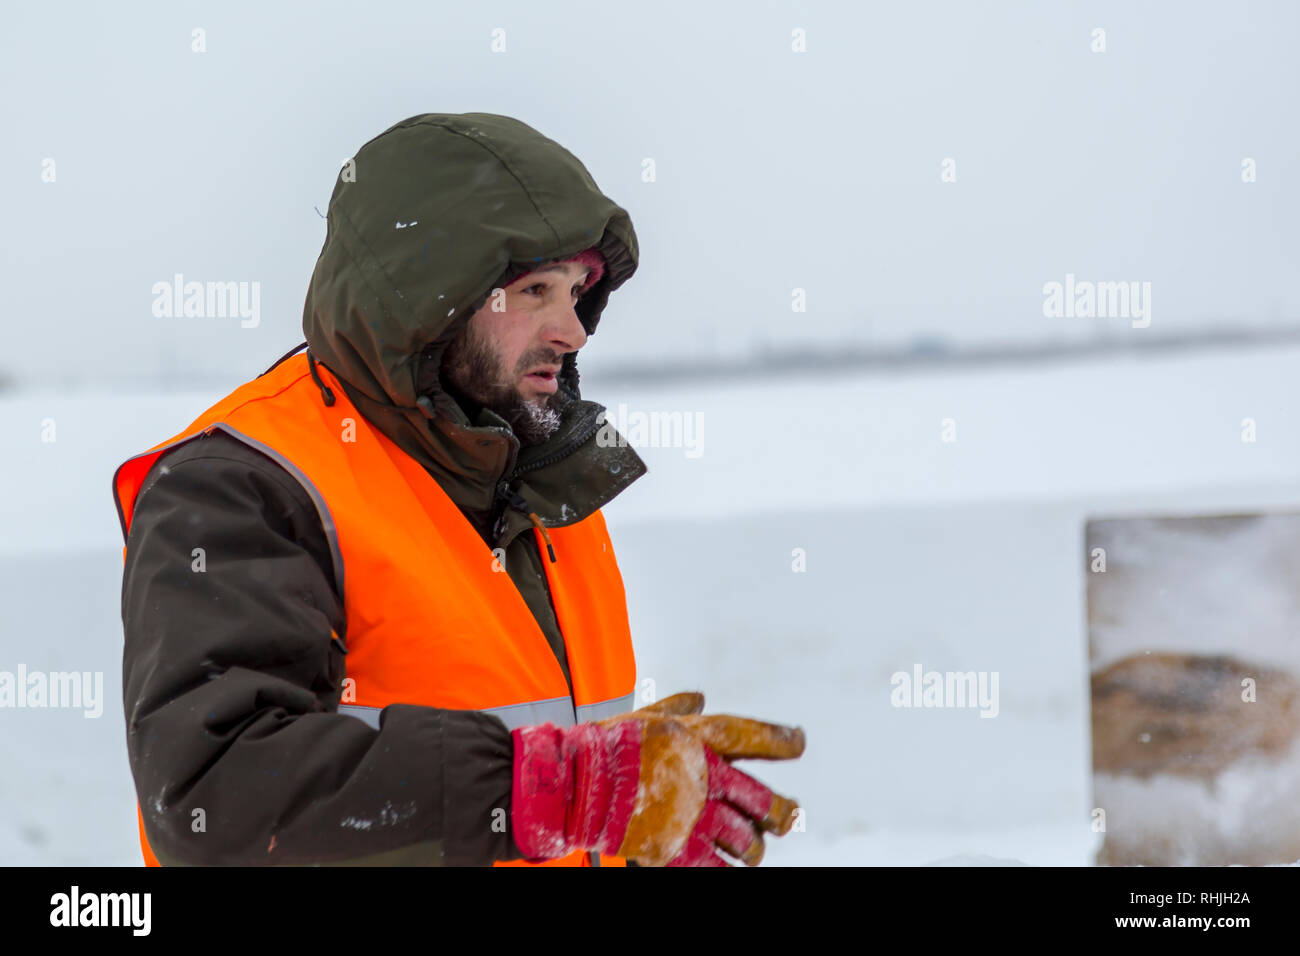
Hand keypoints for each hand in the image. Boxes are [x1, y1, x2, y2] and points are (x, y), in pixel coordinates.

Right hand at [511, 691, 804, 865]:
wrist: (573, 781)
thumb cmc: (607, 744)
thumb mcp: (645, 715)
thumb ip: (677, 709)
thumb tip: (699, 698)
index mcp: (699, 738)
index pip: (755, 737)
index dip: (783, 740)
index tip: (798, 742)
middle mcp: (704, 777)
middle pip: (763, 800)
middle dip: (782, 813)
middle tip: (787, 817)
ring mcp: (692, 815)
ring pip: (744, 838)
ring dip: (753, 846)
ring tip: (753, 848)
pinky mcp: (675, 847)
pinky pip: (716, 867)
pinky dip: (727, 869)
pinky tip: (731, 867)